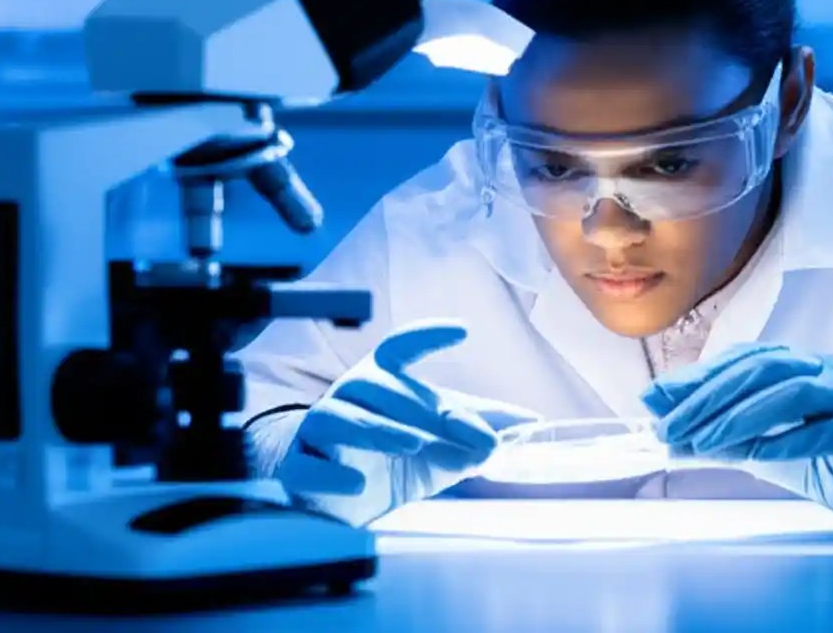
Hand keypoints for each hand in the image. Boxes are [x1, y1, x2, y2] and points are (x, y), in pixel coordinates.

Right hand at [279, 320, 539, 524]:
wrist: (339, 500)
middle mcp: (349, 396)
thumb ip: (481, 429)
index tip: (462, 331)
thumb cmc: (392, 457)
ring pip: (341, 418)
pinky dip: (330, 474)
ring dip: (379, 430)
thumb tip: (532, 422)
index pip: (398, 348)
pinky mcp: (299, 468)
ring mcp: (319, 431)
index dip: (426, 336)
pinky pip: (307, 465)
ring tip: (413, 445)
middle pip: (383, 391)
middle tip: (473, 439)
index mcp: (382, 381)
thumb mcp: (442, 443)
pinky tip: (357, 483)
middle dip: (428, 413)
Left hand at [640, 344, 832, 522]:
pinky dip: (788, 442)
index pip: (741, 359)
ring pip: (794, 392)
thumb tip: (654, 404)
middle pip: (763, 369)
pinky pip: (827, 431)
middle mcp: (821, 371)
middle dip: (711, 399)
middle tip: (672, 429)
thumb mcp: (752, 438)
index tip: (657, 403)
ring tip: (704, 443)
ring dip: (742, 417)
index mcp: (795, 364)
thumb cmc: (815, 453)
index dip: (698, 378)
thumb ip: (709, 420)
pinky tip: (756, 456)